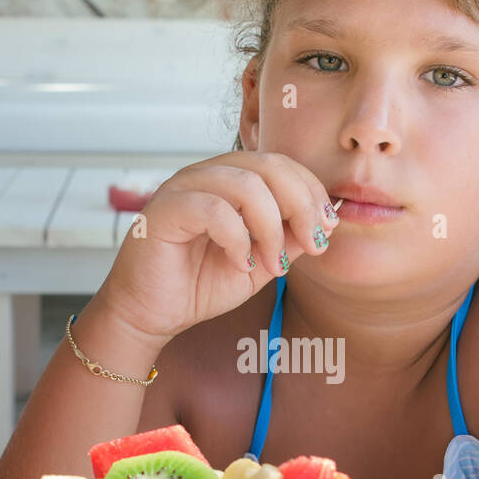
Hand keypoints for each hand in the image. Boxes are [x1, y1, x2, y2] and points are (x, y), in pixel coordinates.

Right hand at [100, 151, 339, 341]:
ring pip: (244, 184)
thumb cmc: (199, 286)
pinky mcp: (164, 210)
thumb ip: (288, 240)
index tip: (327, 228)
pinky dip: (238, 239)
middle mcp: (207, 175)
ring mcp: (183, 188)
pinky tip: (241, 264)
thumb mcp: (260, 263)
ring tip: (274, 266)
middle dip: (301, 205)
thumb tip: (326, 222)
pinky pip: (213, 210)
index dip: (312, 191)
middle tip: (312, 244)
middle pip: (268, 166)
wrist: (151, 314)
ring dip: (271, 228)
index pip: (280, 164)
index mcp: (231, 180)